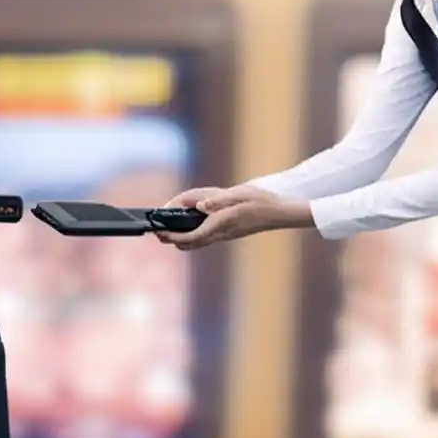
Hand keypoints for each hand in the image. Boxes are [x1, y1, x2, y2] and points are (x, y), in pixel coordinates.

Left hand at [156, 185, 311, 249]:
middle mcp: (220, 233)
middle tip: (156, 231)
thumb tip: (201, 206)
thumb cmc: (261, 201)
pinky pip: (204, 236)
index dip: (172, 235)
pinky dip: (190, 233)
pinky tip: (186, 224)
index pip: (191, 236)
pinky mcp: (227, 232)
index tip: (159, 231)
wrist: (280, 212)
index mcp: (221, 224)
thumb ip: (219, 200)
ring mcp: (224, 234)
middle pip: (190, 243)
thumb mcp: (240, 195)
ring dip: (180, 237)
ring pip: (196, 242)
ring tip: (165, 228)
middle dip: (172, 239)